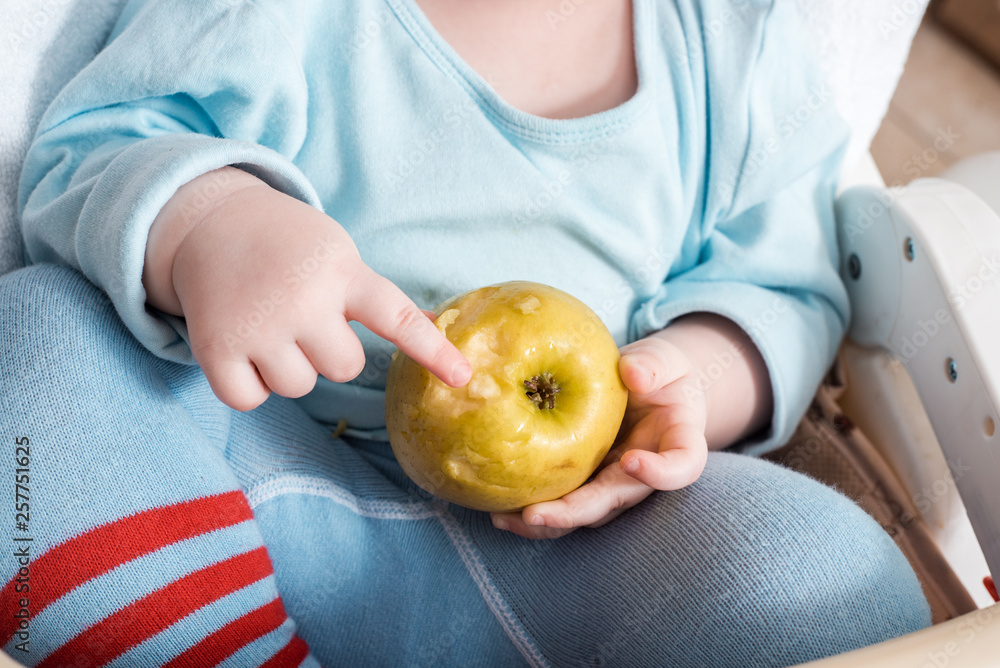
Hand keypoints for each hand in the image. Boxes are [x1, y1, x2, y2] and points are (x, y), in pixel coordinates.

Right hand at [146, 168, 470, 410]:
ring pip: (299, 387)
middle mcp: (302, 299)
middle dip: (328, 351)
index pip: (396, 317)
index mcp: (342, 272)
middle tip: (304, 318)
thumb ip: (377, 295)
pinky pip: (250, 399)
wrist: (211, 220)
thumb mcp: (340, 255)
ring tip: (270, 325)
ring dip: (288, 367)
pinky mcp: (216, 347)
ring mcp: (257, 325)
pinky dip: (248, 384)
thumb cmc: (290, 246)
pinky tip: (242, 347)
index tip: (464, 378)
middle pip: (344, 368)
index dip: (433, 350)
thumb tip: (435, 324)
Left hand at [492, 334, 708, 538]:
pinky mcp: (584, 482)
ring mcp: (611, 483)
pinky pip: (561, 501)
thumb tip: (632, 373)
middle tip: (537, 515)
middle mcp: (643, 474)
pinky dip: (531, 508)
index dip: (660, 473)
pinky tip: (498, 510)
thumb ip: (653, 365)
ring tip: (505, 519)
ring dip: (546, 522)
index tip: (632, 460)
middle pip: (614, 502)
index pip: (681, 466)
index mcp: (676, 444)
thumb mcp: (664, 361)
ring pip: (583, 512)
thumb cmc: (660, 373)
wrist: (647, 387)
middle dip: (574, 512)